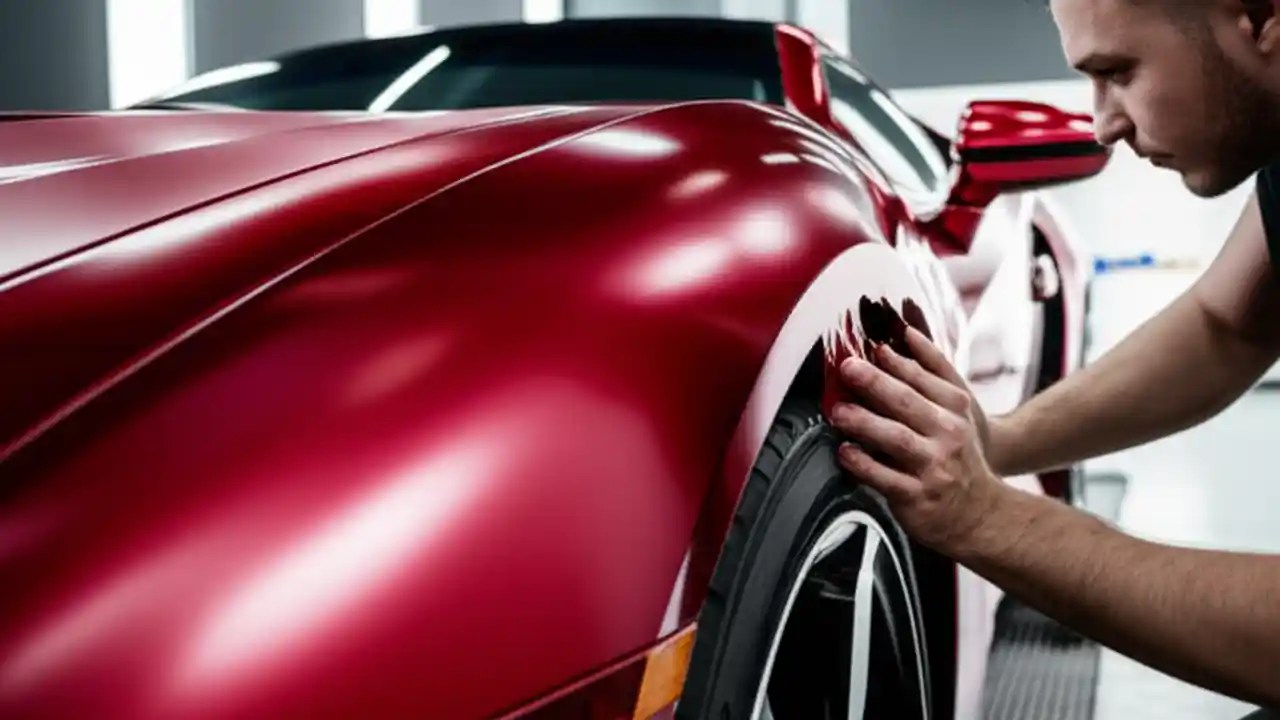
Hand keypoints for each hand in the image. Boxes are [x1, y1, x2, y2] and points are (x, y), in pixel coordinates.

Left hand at [830, 328, 1008, 553]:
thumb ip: (932, 370)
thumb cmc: (960, 454)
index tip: (869, 347)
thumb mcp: (958, 409)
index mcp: (954, 407)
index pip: (922, 377)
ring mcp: (934, 466)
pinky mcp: (918, 496)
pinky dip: (862, 465)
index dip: (895, 361)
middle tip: (848, 368)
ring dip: (864, 422)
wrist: (981, 513)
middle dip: (875, 382)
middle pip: (907, 403)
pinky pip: (884, 478)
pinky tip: (844, 452)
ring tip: (838, 411)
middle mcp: (947, 434)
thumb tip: (906, 332)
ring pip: (895, 439)